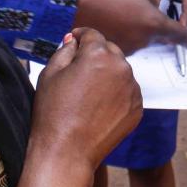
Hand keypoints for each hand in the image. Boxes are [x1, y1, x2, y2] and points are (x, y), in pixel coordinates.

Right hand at [30, 28, 142, 167]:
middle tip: (79, 71)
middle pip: (109, 50)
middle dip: (95, 55)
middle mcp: (121, 67)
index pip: (92, 35)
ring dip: (107, 74)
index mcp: (98, 54)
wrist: (67, 152)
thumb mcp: (50, 74)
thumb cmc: (53, 113)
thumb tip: (74, 40)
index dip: (80, 37)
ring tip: (88, 93)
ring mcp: (132, 88)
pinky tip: (98, 106)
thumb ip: (64, 50)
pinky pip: (127, 91)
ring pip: (119, 71)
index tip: (74, 42)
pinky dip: (116, 93)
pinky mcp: (137, 107)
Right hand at [76, 0, 186, 53]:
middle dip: (153, 25)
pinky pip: (126, 42)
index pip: (180, 34)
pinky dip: (123, 33)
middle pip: (158, 35)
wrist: (77, 5)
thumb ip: (152, 0)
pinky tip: (111, 20)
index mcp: (154, 22)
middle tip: (136, 10)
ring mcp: (130, 47)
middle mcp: (144, 39)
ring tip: (118, 11)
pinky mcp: (116, 50)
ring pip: (141, 39)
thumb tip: (153, 8)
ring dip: (136, 28)